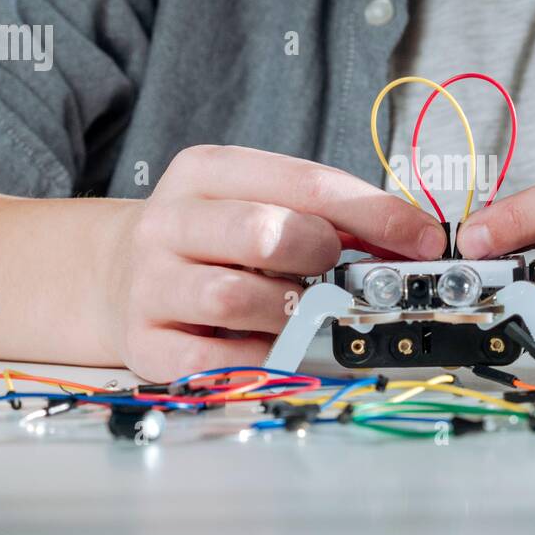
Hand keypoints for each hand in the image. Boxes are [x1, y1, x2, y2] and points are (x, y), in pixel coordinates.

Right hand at [105, 145, 445, 381]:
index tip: (422, 240)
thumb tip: (412, 240)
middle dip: (318, 254)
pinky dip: (254, 360)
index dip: (376, 214)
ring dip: (287, 312)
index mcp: (206, 172)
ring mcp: (150, 284)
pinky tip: (266, 347)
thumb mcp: (258, 202)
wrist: (112, 277)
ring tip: (294, 310)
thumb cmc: (211, 241)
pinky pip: (212, 362)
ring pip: (235, 297)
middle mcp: (170, 222)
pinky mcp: (143, 343)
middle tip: (332, 273)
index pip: (305, 183)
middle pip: (263, 231)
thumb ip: (330, 214)